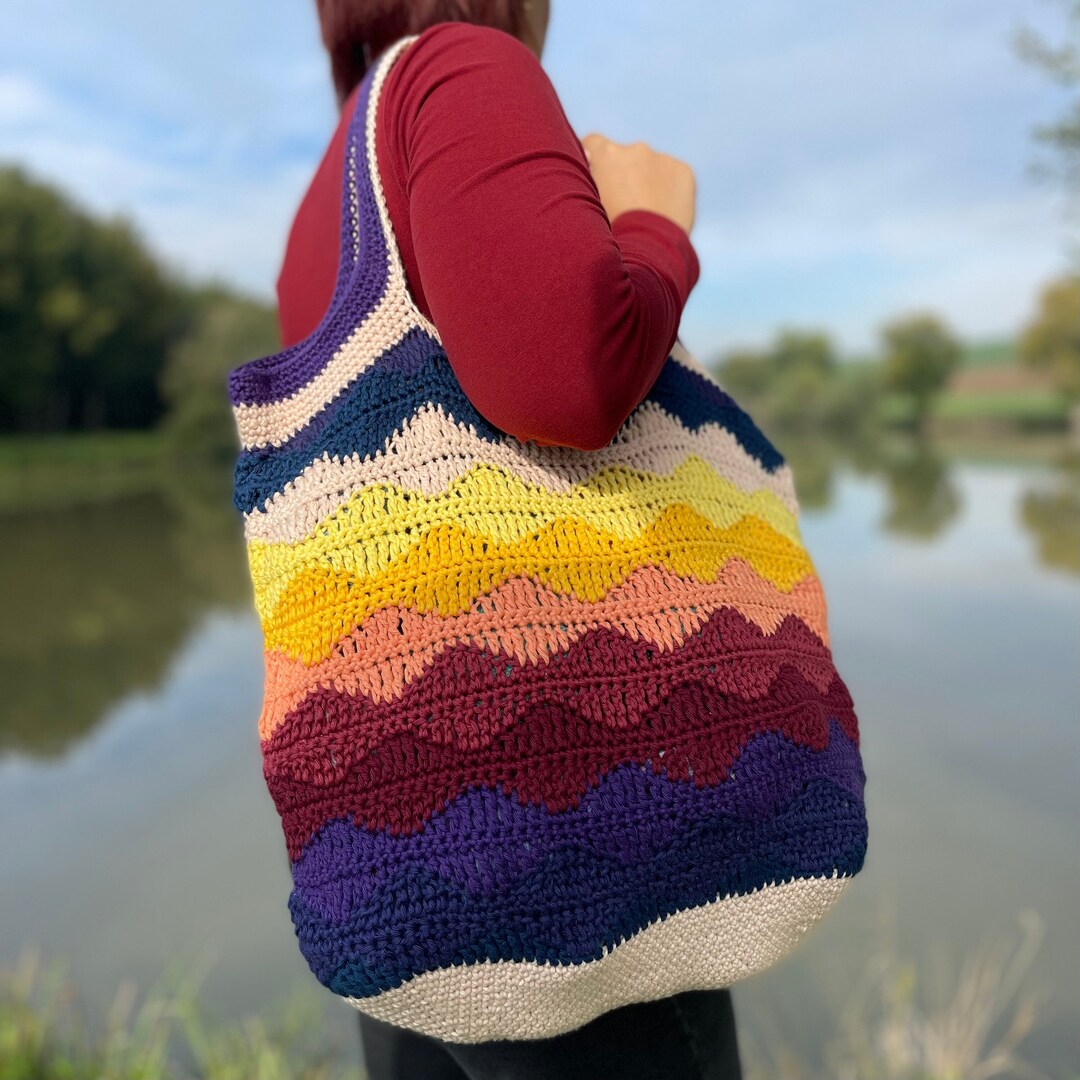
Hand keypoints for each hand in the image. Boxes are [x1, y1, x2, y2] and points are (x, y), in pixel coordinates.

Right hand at [581, 132, 695, 235]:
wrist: (649, 247)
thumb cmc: (611, 232)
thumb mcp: (588, 205)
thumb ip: (588, 180)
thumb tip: (589, 160)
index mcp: (607, 156)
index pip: (593, 143)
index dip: (594, 159)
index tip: (596, 175)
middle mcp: (635, 150)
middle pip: (625, 158)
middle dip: (625, 175)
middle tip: (625, 207)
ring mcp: (662, 159)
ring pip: (651, 168)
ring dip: (648, 183)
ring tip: (646, 215)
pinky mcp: (683, 171)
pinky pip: (673, 177)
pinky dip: (669, 191)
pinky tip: (663, 213)